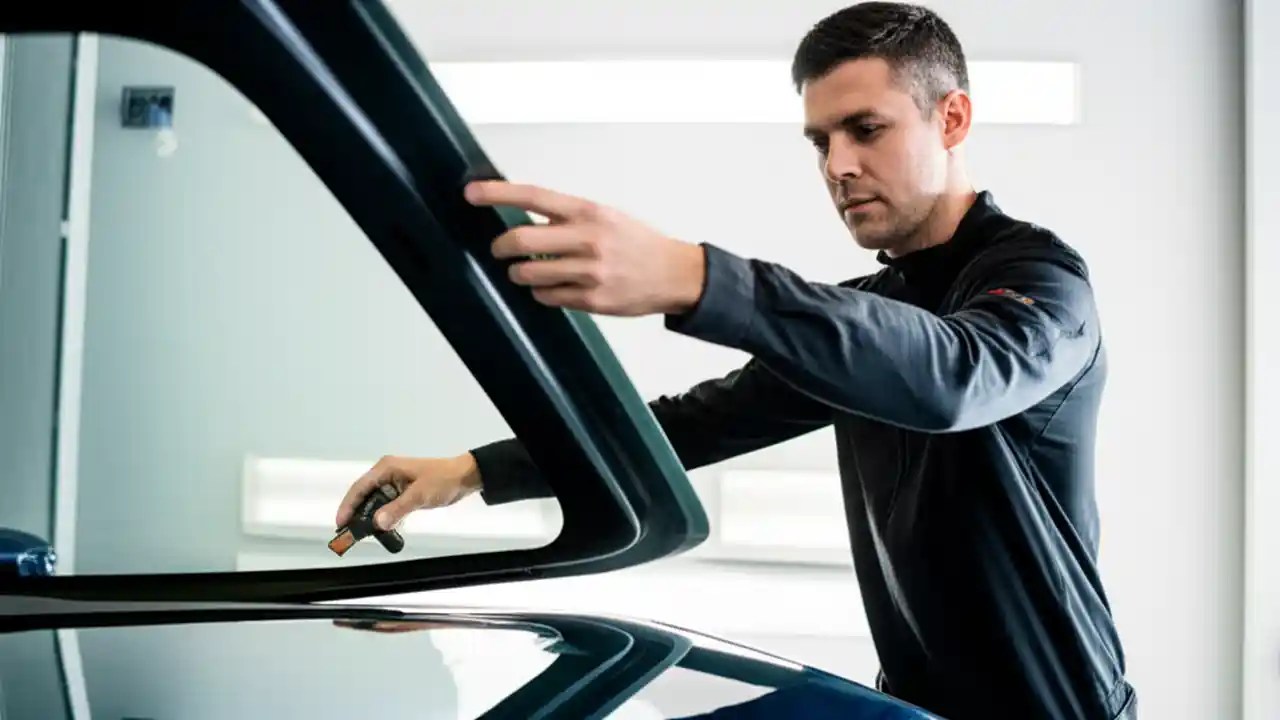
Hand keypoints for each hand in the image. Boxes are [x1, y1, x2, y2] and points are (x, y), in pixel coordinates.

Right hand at [334, 454, 481, 531]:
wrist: (464, 477)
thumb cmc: (443, 479)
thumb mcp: (419, 494)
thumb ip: (397, 508)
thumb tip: (377, 522)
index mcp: (386, 468)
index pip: (360, 487)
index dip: (348, 505)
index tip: (340, 523)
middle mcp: (387, 474)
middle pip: (364, 496)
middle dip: (356, 514)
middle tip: (349, 534)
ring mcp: (394, 484)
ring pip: (375, 503)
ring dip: (370, 518)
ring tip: (363, 535)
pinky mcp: (403, 493)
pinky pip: (387, 507)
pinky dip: (384, 518)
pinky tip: (383, 531)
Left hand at [465, 180, 706, 315]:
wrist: (674, 274)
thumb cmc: (635, 243)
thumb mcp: (605, 216)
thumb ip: (566, 216)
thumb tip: (522, 216)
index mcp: (588, 212)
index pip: (533, 195)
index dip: (497, 193)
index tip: (471, 193)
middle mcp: (587, 239)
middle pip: (520, 239)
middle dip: (500, 246)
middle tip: (499, 249)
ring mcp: (589, 272)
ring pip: (528, 273)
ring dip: (518, 273)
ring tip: (525, 271)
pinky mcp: (591, 299)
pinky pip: (546, 297)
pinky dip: (540, 292)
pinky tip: (551, 287)